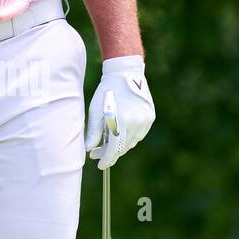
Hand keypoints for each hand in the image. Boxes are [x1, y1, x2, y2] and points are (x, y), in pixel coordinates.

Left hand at [84, 55, 154, 169]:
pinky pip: (139, 134)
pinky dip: (130, 136)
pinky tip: (121, 132)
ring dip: (120, 145)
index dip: (106, 159)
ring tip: (108, 140)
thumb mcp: (96, 111)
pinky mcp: (150, 116)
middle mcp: (136, 123)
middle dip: (110, 152)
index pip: (114, 150)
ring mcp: (145, 120)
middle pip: (123, 147)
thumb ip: (93, 132)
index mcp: (121, 122)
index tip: (100, 165)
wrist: (125, 73)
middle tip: (97, 153)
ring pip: (132, 142)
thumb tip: (88, 150)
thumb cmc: (106, 91)